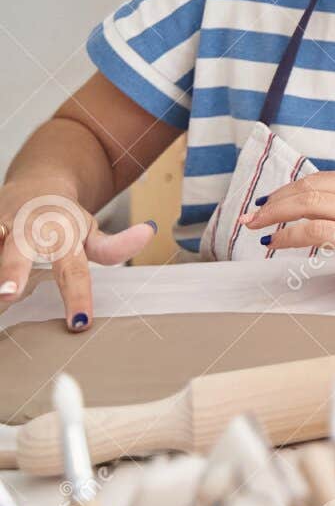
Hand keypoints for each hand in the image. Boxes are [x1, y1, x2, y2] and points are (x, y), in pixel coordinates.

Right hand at [0, 180, 155, 329]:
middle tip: (5, 295)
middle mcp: (25, 229)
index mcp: (60, 233)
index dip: (77, 297)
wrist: (38, 182)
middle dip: (8, 272)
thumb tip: (149, 231)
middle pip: (16, 252)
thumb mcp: (92, 230)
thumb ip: (113, 245)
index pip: (72, 269)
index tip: (79, 324)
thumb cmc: (66, 218)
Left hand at [246, 171, 334, 294]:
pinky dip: (290, 234)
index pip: (320, 179)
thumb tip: (330, 219)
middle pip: (308, 187)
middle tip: (251, 215)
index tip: (268, 202)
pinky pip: (316, 231)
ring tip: (255, 226)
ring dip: (274, 214)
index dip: (288, 190)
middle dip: (273, 200)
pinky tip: (277, 242)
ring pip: (308, 203)